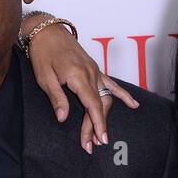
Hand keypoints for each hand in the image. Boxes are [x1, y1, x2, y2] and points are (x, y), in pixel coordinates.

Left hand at [22, 16, 138, 153]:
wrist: (47, 31)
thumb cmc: (43, 53)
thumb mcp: (45, 78)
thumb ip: (57, 98)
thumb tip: (63, 118)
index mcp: (79, 76)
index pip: (92, 105)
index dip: (97, 123)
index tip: (100, 139)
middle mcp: (91, 74)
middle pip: (99, 105)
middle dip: (96, 127)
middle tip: (91, 145)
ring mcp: (95, 71)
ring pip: (105, 98)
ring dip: (103, 118)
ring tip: (100, 136)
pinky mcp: (94, 69)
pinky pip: (111, 84)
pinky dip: (122, 95)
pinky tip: (134, 105)